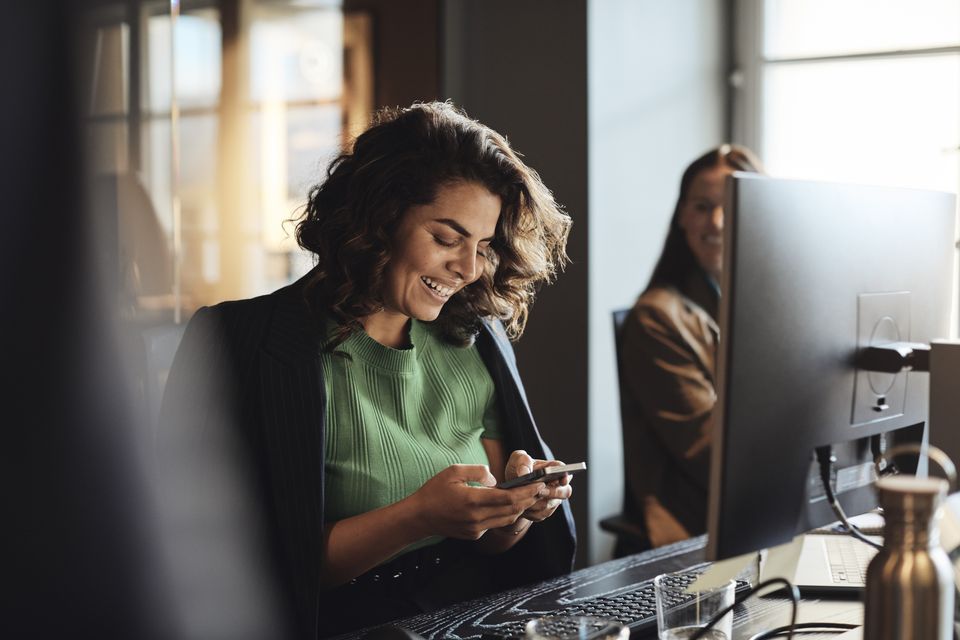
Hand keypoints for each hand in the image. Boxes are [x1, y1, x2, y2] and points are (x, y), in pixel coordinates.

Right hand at [408, 464, 543, 539]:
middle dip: (528, 499)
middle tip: (540, 488)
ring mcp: (476, 529)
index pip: (508, 498)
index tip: (537, 483)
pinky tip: (511, 505)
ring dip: (520, 508)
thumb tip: (494, 478)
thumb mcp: (453, 471)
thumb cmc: (434, 491)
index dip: (526, 491)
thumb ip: (477, 472)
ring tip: (530, 496)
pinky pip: (495, 524)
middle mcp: (477, 518)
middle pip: (512, 510)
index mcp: (473, 500)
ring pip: (507, 519)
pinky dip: (506, 514)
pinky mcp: (474, 534)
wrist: (420, 517)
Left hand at [504, 450, 572, 522]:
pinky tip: (522, 508)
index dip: (566, 476)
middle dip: (553, 492)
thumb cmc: (518, 468)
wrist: (511, 486)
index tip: (562, 480)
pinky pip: (541, 514)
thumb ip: (523, 463)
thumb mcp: (518, 460)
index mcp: (553, 468)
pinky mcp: (545, 510)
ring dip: (537, 503)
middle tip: (540, 491)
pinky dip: (530, 512)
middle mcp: (558, 484)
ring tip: (524, 499)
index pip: (564, 470)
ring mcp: (553, 499)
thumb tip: (524, 474)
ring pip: (550, 505)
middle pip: (565, 491)